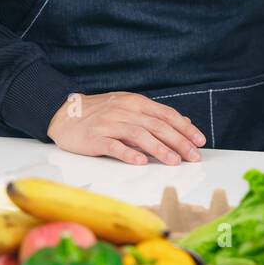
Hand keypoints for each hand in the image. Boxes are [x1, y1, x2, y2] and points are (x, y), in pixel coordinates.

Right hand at [48, 91, 205, 165]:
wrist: (64, 114)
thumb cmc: (101, 113)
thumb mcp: (129, 108)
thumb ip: (154, 115)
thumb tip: (184, 122)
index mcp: (135, 103)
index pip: (166, 114)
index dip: (185, 128)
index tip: (199, 141)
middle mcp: (125, 111)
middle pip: (157, 126)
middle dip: (179, 142)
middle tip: (193, 156)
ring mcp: (109, 124)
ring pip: (139, 135)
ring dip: (159, 149)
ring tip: (174, 161)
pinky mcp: (94, 138)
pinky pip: (113, 146)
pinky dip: (128, 154)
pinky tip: (140, 162)